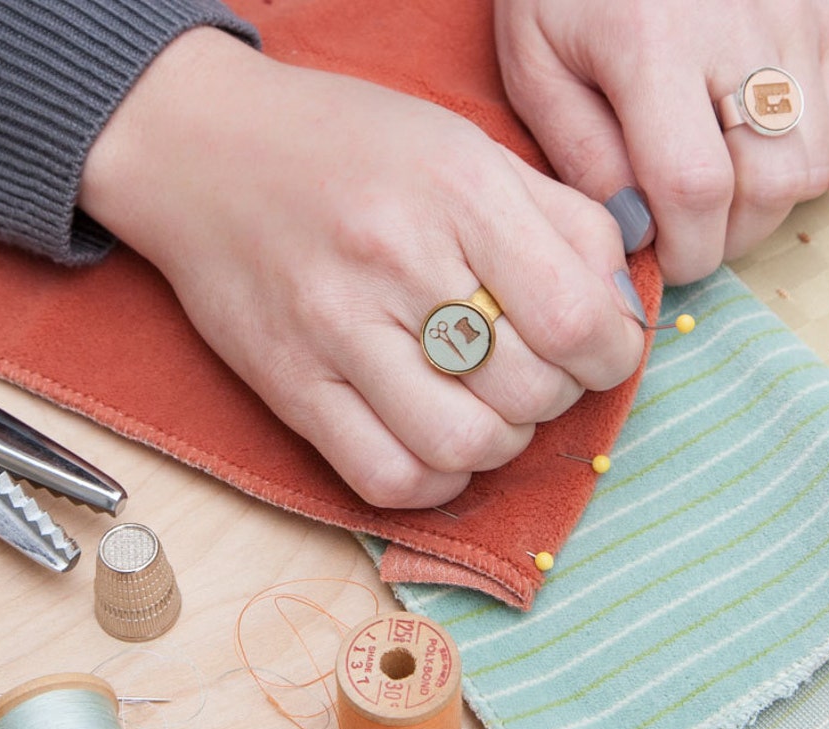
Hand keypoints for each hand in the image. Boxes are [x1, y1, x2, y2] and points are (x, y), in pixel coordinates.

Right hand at [80, 29, 644, 506]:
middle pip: (527, 389)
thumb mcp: (467, 148)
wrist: (204, 152)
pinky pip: (385, 478)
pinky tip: (437, 439)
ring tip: (488, 406)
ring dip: (500, 443)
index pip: (575, 317)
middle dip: (556, 393)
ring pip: (463, 446)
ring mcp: (333, 330)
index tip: (598, 349)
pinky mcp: (287, 384)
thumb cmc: (348, 147)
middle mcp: (395, 262)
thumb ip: (562, 220)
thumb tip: (624, 310)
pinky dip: (434, 480)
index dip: (611, 354)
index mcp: (457, 193)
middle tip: (535, 367)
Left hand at [494, 0, 828, 283]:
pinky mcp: (826, 21)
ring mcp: (794, 22)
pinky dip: (810, 168)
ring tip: (715, 195)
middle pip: (769, 185)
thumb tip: (637, 230)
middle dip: (725, 237)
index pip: (694, 186)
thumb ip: (581, 153)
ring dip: (766, 207)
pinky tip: (756, 159)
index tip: (661, 259)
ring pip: (816, 166)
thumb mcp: (535, 68)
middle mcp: (738, 31)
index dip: (684, 247)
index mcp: (651, 47)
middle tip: (683, 233)